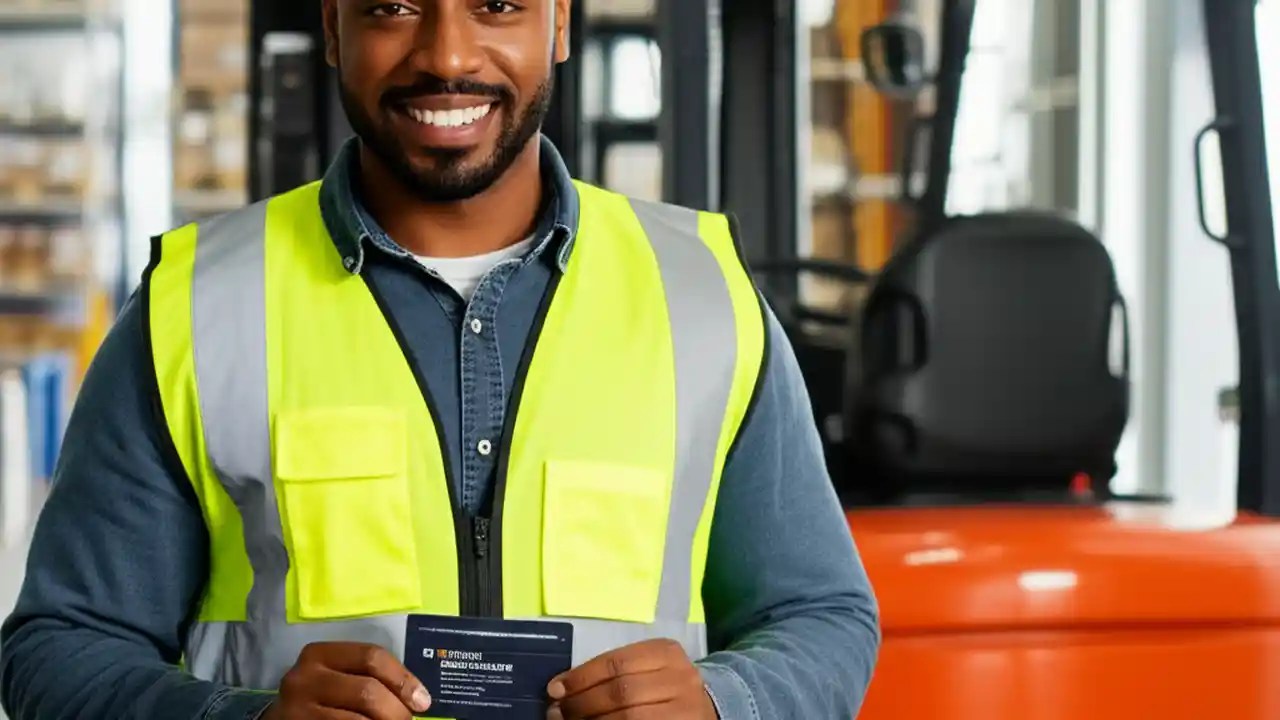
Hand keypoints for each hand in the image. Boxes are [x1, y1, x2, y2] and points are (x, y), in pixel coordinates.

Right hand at [261, 642, 431, 719]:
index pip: (372, 657)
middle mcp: (304, 678)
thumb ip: (368, 677)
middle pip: (367, 691)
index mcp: (319, 654)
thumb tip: (416, 697)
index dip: (403, 679)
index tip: (423, 701)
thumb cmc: (319, 696)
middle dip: (397, 710)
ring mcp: (297, 709)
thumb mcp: (337, 676)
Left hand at [546, 639, 716, 719]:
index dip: (581, 677)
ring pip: (630, 717)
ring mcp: (686, 709)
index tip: (554, 689)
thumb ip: (613, 674)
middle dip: (583, 704)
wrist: (707, 708)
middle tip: (556, 713)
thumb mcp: (646, 668)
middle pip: (622, 691)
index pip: (617, 662)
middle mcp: (681, 678)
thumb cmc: (664, 686)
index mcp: (667, 652)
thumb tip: (561, 689)